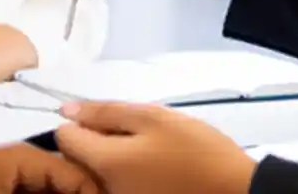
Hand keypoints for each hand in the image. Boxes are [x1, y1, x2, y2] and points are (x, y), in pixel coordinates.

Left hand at [55, 102, 255, 193]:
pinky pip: (113, 185)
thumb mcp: (154, 118)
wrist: (233, 190)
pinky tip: (151, 168)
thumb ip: (107, 112)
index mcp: (105, 162)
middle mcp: (102, 190)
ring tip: (145, 151)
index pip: (64, 138)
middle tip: (130, 132)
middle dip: (94, 140)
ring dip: (109, 158)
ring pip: (95, 172)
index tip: (104, 118)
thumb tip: (67, 111)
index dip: (79, 121)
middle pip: (77, 158)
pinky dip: (124, 174)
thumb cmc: (196, 150)